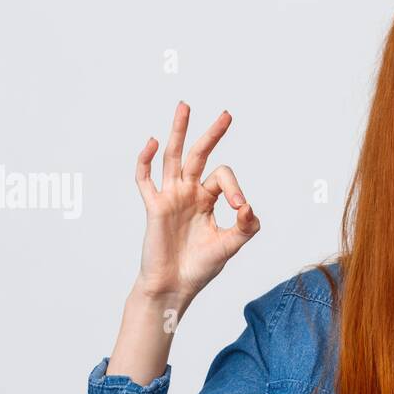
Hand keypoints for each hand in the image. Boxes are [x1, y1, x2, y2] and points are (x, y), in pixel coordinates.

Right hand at [132, 101, 260, 303]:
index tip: (241, 210)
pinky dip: (146, 160)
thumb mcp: (230, 246)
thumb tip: (249, 207)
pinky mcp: (153, 207)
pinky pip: (145, 179)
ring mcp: (170, 197)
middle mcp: (188, 194)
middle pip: (199, 155)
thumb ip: (245, 227)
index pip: (223, 178)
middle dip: (212, 134)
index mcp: (207, 200)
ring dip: (179, 131)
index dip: (235, 187)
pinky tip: (154, 142)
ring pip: (173, 157)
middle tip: (226, 114)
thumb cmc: (200, 268)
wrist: (174, 286)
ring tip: (185, 106)